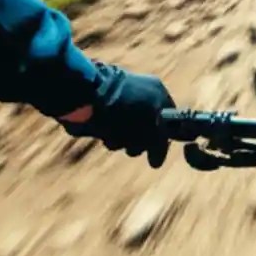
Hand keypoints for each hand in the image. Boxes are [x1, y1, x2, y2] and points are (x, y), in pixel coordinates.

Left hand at [58, 63, 174, 167]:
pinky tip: (105, 137)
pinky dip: (110, 135)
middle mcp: (143, 94)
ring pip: (129, 130)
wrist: (87, 94)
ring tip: (114, 142)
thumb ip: (159, 143)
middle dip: (139, 143)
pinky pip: (112, 127)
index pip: (168, 122)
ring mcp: (122, 99)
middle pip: (148, 128)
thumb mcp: (151, 128)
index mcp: (158, 92)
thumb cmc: (124, 111)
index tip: (153, 159)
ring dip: (123, 140)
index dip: (162, 141)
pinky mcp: (103, 106)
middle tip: (131, 150)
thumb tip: (156, 163)